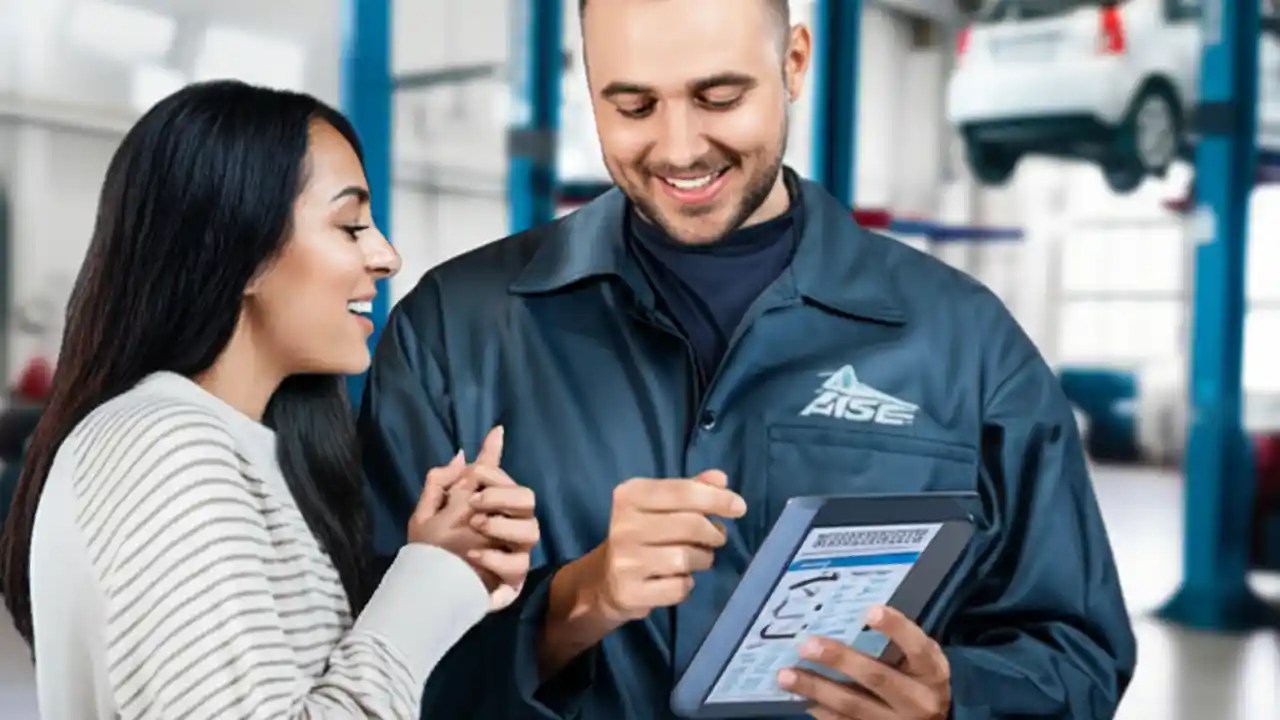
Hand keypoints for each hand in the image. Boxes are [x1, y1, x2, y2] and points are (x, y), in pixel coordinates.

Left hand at [406, 427, 538, 611]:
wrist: (421, 592)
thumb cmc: (426, 552)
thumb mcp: (425, 514)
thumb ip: (442, 482)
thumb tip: (462, 454)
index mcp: (488, 509)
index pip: (500, 478)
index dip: (495, 460)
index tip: (486, 449)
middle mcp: (506, 528)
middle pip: (527, 498)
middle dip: (503, 494)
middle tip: (474, 501)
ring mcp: (512, 554)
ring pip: (532, 529)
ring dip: (502, 523)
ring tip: (475, 526)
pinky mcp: (512, 581)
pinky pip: (518, 565)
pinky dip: (495, 557)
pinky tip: (474, 555)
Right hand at [590, 470, 746, 622]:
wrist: (604, 580)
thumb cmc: (641, 535)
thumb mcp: (659, 505)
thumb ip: (690, 489)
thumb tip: (721, 479)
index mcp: (630, 495)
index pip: (683, 491)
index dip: (716, 498)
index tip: (739, 507)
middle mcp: (624, 526)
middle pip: (690, 525)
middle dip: (712, 533)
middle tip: (716, 537)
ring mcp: (624, 561)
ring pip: (687, 559)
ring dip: (702, 560)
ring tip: (698, 558)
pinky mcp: (630, 593)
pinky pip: (679, 588)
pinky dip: (687, 585)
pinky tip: (678, 580)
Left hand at [778, 606, 950, 719]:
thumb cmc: (921, 683)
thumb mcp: (923, 664)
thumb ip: (899, 645)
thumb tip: (847, 616)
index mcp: (932, 673)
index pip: (917, 647)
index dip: (895, 628)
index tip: (870, 609)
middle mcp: (918, 701)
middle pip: (876, 677)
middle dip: (839, 660)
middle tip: (807, 645)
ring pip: (853, 705)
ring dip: (816, 689)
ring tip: (786, 676)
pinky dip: (822, 712)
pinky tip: (802, 699)